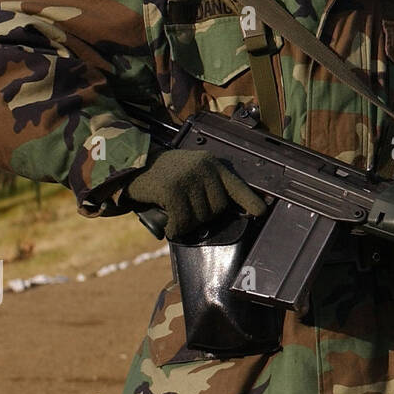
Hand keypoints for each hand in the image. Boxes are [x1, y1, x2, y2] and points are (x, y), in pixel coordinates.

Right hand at [127, 150, 266, 241]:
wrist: (132, 164)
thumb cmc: (163, 175)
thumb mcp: (190, 172)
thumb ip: (207, 186)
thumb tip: (221, 212)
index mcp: (212, 164)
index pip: (236, 185)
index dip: (249, 200)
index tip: (261, 212)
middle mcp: (204, 168)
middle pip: (218, 209)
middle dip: (202, 217)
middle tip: (184, 210)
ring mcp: (189, 177)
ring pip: (200, 218)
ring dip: (186, 223)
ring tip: (173, 213)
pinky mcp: (172, 189)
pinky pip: (183, 221)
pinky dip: (176, 229)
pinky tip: (169, 226)